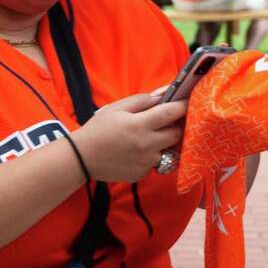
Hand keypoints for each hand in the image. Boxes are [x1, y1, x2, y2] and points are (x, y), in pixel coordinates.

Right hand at [73, 93, 187, 182]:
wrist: (81, 158)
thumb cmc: (98, 129)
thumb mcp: (117, 108)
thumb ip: (142, 100)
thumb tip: (163, 94)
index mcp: (140, 125)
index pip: (171, 114)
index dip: (182, 106)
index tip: (186, 102)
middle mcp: (147, 145)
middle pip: (176, 134)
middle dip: (176, 126)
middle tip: (168, 121)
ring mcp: (146, 162)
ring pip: (168, 150)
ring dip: (165, 143)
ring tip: (151, 137)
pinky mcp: (142, 174)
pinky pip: (156, 163)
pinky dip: (153, 156)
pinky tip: (138, 151)